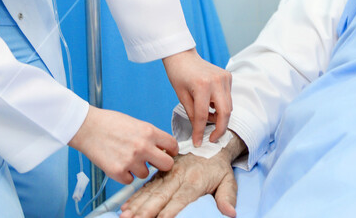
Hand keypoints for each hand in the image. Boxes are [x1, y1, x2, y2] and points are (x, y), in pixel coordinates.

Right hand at [68, 106, 177, 184]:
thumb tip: (161, 148)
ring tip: (125, 158)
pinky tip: (117, 163)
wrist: (87, 127)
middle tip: (153, 163)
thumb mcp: (135, 124)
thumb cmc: (109, 123)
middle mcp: (142, 146)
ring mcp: (130, 160)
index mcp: (149, 131)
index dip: (171, 151)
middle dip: (161, 165)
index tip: (167, 153)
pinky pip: (129, 180)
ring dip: (138, 169)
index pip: (172, 145)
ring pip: (145, 174)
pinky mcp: (117, 172)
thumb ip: (149, 136)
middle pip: (167, 165)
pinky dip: (124, 175)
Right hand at [120, 135, 243, 217]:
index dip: (169, 211)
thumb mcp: (228, 180)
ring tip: (125, 215)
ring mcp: (166, 175)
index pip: (180, 199)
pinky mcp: (160, 174)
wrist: (211, 144)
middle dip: (146, 210)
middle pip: (160, 196)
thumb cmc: (218, 167)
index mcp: (194, 181)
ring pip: (150, 191)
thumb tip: (230, 213)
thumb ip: (227, 197)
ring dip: (137, 204)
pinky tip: (126, 206)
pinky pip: (146, 186)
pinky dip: (135, 197)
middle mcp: (177, 177)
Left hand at [162, 48, 232, 145]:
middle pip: (225, 113)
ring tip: (207, 116)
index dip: (200, 132)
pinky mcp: (228, 76)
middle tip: (212, 139)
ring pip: (229, 106)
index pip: (203, 115)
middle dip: (220, 129)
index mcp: (202, 85)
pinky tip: (210, 103)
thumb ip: (193, 115)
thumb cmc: (178, 75)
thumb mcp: (182, 96)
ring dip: (220, 117)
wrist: (183, 55)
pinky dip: (221, 105)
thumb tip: (199, 132)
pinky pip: (228, 98)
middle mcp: (217, 81)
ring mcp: (224, 78)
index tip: (198, 143)